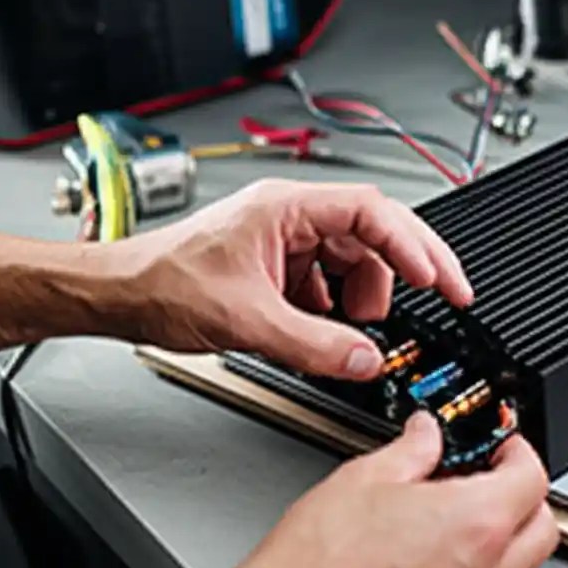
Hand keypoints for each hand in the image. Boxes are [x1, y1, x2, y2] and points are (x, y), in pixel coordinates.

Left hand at [108, 178, 472, 379]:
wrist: (119, 296)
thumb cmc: (162, 283)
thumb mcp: (247, 320)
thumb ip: (315, 344)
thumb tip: (367, 360)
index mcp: (288, 207)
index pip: (373, 212)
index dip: (414, 244)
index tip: (440, 278)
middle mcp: (293, 216)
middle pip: (374, 235)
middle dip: (410, 268)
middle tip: (449, 294)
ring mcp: (288, 241)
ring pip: (355, 264)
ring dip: (366, 299)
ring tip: (353, 331)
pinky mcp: (281, 267)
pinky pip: (331, 284)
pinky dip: (340, 310)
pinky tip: (325, 331)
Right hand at [240, 412, 558, 567]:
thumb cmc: (318, 561)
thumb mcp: (362, 481)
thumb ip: (410, 450)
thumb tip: (425, 433)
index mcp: (474, 522)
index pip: (532, 476)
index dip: (518, 450)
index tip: (502, 442)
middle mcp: (487, 567)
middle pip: (541, 526)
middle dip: (523, 494)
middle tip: (490, 474)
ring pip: (521, 563)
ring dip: (505, 533)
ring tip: (462, 512)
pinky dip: (479, 563)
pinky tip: (441, 550)